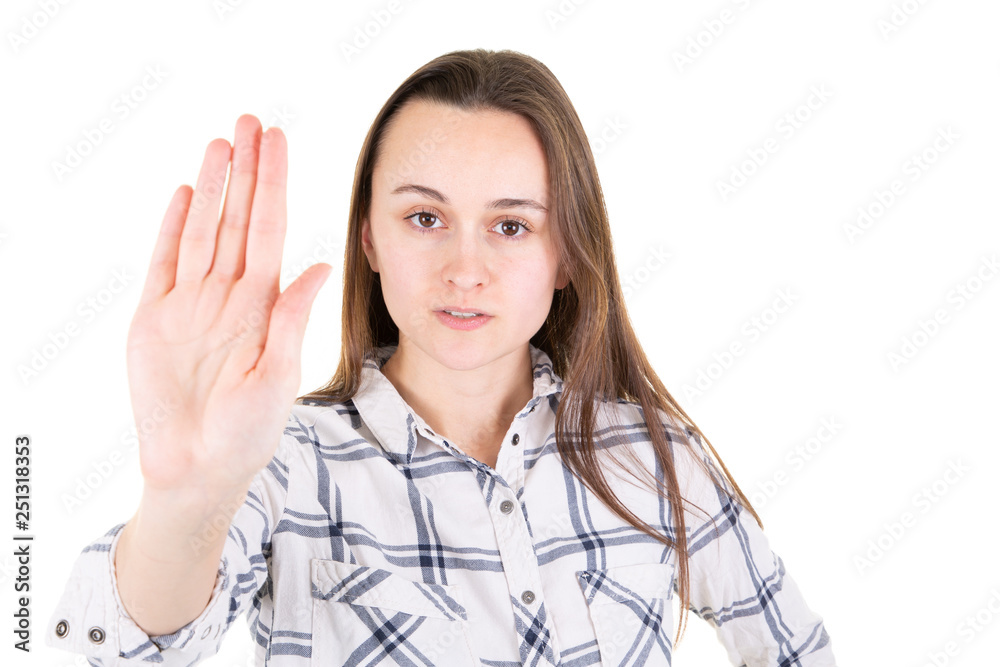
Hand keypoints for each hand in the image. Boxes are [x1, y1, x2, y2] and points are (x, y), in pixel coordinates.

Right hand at [125, 114, 330, 497]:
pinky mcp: (154, 317)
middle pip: (238, 217)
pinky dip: (173, 227)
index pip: (270, 228)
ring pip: (204, 230)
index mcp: (263, 303)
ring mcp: (191, 302)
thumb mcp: (278, 375)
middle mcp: (230, 294)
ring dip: (213, 186)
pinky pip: (164, 262)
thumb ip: (292, 318)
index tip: (278, 141)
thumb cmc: (246, 432)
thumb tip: (321, 266)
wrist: (197, 468)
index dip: (273, 184)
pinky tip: (188, 193)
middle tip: (249, 120)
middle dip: (246, 169)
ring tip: (221, 142)